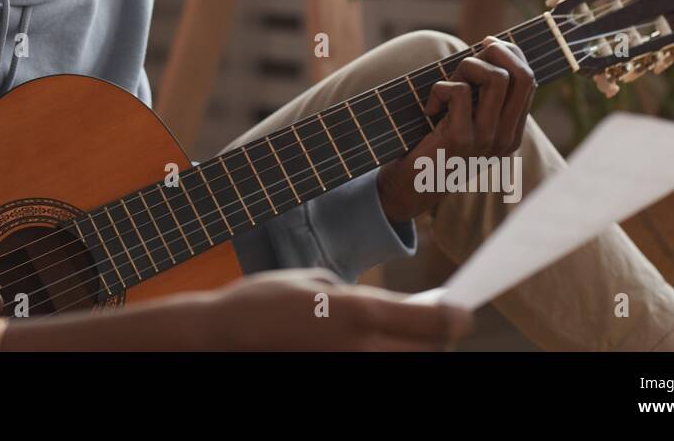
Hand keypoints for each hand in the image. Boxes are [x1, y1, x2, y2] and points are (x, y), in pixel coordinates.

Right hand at [0, 269, 472, 350]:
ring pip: (406, 371)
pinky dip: (379, 363)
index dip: (458, 316)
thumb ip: (356, 295)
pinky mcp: (334, 392)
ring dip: (407, 354)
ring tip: (394, 339)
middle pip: (429, 355)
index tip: (460, 310)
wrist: (213, 343)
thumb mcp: (311, 281)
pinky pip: (375, 380)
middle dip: (434, 339)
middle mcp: (359, 351)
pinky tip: (370, 350)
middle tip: (433, 324)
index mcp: (356, 313)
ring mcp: (348, 376)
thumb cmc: (257, 304)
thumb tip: (387, 308)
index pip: (437, 324)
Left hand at [377, 36, 535, 221]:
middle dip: (495, 52)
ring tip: (444, 85)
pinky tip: (429, 109)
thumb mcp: (466, 118)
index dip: (511, 52)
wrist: (410, 186)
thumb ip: (481, 94)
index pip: (529, 80)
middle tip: (468, 56)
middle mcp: (506, 137)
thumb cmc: (433, 144)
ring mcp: (487, 140)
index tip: (487, 43)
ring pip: (495, 78)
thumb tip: (489, 47)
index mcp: (512, 131)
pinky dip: (439, 88)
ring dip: (464, 67)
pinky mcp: (462, 139)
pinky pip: (459, 91)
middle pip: (522, 75)